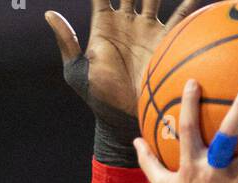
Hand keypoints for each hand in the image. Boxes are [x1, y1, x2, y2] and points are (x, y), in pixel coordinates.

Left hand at [47, 0, 199, 129]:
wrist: (126, 117)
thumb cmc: (99, 97)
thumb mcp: (77, 72)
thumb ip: (67, 42)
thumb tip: (49, 15)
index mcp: (104, 24)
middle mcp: (126, 21)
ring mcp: (146, 28)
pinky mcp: (163, 39)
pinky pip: (177, 18)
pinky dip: (188, 5)